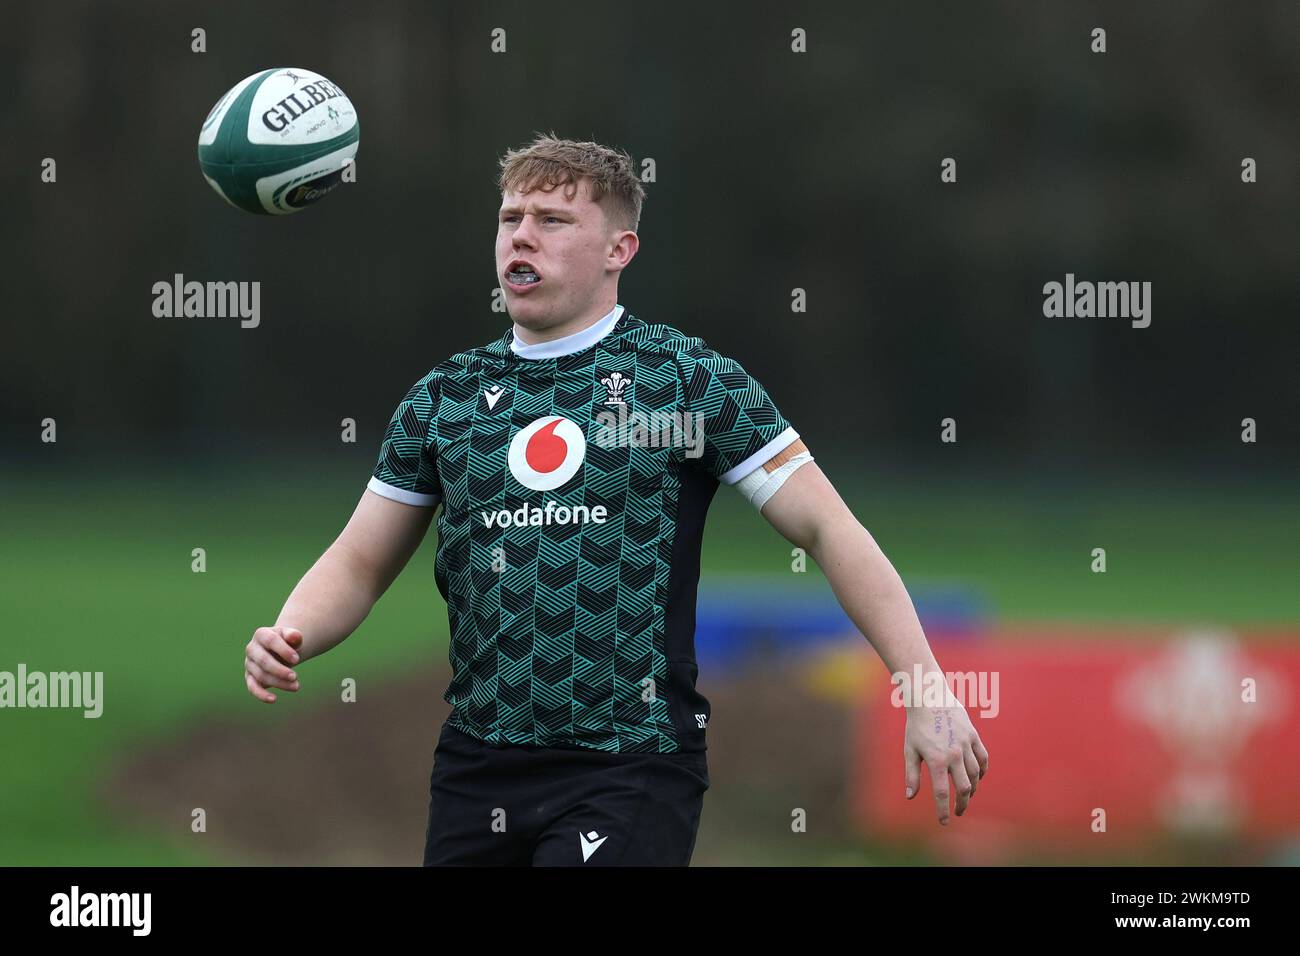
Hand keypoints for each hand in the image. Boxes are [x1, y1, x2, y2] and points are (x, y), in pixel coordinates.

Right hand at [244, 626, 303, 702]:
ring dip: (279, 683)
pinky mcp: (250, 677)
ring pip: (261, 675)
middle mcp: (252, 648)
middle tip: (295, 676)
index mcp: (261, 634)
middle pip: (264, 661)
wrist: (281, 650)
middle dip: (280, 670)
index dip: (284, 651)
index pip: (271, 641)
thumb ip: (294, 635)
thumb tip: (296, 637)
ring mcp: (249, 664)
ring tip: (296, 686)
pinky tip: (273, 699)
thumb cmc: (288, 642)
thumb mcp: (292, 637)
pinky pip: (252, 687)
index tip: (298, 659)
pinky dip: (261, 694)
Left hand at [903, 702, 988, 824]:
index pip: (942, 793)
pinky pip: (983, 758)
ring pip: (975, 774)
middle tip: (958, 811)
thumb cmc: (916, 725)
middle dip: (962, 803)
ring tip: (967, 796)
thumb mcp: (910, 750)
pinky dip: (982, 771)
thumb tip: (910, 797)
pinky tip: (978, 778)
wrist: (929, 697)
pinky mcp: (973, 736)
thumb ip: (911, 774)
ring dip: (973, 789)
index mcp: (936, 760)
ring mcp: (965, 744)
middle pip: (964, 787)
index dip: (943, 810)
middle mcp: (954, 754)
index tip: (944, 822)